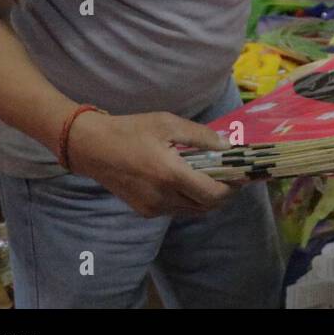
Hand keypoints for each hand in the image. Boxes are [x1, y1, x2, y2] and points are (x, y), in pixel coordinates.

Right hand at [65, 110, 234, 217]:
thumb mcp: (168, 123)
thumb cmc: (131, 130)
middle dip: (223, 193)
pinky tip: (187, 180)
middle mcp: (163, 197)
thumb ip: (201, 136)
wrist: (92, 148)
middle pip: (206, 206)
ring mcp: (152, 207)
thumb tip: (228, 146)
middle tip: (230, 176)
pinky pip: (176, 209)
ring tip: (211, 176)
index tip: (241, 175)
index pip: (213, 194)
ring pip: (192, 210)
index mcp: (170, 174)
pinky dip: (188, 199)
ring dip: (206, 197)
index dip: (232, 188)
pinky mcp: (144, 211)